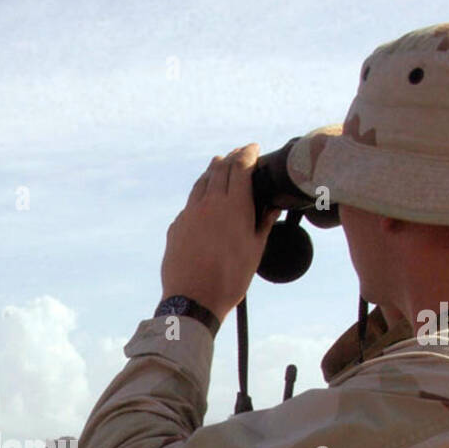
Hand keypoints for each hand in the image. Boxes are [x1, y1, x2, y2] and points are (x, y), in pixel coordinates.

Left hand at [160, 144, 279, 321]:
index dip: (248, 153)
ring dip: (212, 171)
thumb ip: (263, 224)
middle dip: (231, 157)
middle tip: (238, 153)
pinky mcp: (176, 226)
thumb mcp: (255, 251)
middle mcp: (210, 203)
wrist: (193, 299)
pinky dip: (199, 195)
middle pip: (219, 169)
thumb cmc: (230, 278)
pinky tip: (202, 200)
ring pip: (201, 183)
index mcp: (234, 206)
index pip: (241, 167)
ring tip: (218, 164)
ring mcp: (189, 213)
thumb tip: (272, 208)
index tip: (254, 147)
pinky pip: (189, 204)